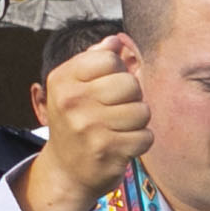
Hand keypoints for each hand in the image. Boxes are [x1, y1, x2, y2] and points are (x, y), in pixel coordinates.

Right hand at [24, 34, 151, 210]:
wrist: (66, 169)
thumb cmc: (76, 121)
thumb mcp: (74, 86)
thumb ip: (95, 60)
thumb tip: (117, 40)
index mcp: (63, 79)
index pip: (110, 59)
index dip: (119, 71)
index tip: (108, 86)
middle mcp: (72, 101)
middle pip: (130, 84)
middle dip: (133, 97)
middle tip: (119, 109)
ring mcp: (89, 127)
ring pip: (142, 111)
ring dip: (138, 121)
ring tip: (121, 127)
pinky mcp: (107, 151)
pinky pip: (146, 136)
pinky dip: (141, 141)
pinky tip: (124, 144)